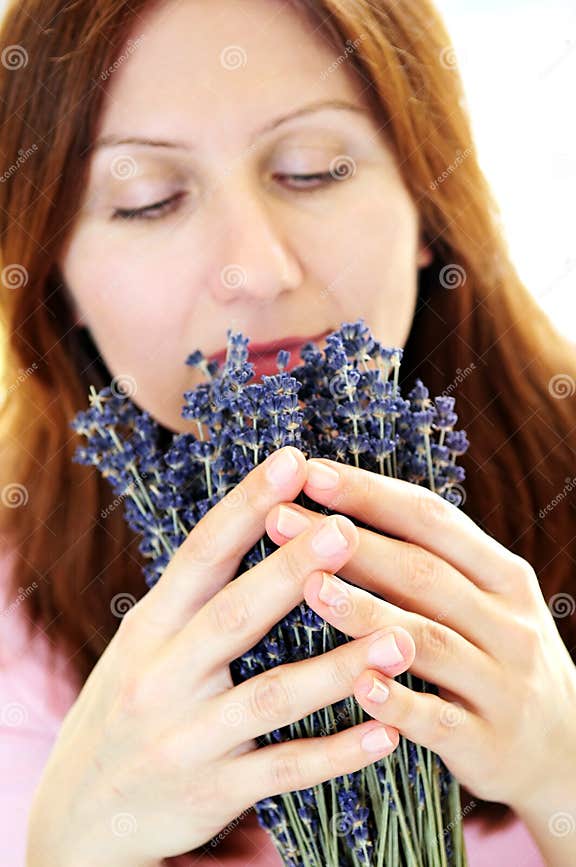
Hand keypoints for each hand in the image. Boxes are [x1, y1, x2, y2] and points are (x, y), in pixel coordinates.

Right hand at [26, 447, 414, 866]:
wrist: (80, 812)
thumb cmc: (130, 704)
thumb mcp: (147, 641)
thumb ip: (197, 594)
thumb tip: (261, 519)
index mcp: (151, 626)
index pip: (201, 554)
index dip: (245, 505)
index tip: (292, 462)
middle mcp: (163, 676)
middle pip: (234, 615)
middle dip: (291, 570)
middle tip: (347, 530)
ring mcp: (187, 738)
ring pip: (270, 697)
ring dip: (338, 668)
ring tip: (400, 639)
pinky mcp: (211, 792)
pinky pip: (284, 771)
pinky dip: (337, 752)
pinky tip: (387, 731)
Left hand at [265, 457, 575, 814]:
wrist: (568, 750)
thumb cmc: (501, 657)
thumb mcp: (486, 601)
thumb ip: (431, 561)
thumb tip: (343, 512)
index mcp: (502, 575)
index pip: (431, 519)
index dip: (368, 493)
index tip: (309, 472)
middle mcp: (508, 622)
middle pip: (421, 572)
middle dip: (347, 542)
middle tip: (280, 520)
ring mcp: (503, 683)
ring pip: (429, 640)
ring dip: (364, 612)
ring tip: (308, 587)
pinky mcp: (490, 742)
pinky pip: (438, 720)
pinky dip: (397, 702)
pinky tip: (357, 684)